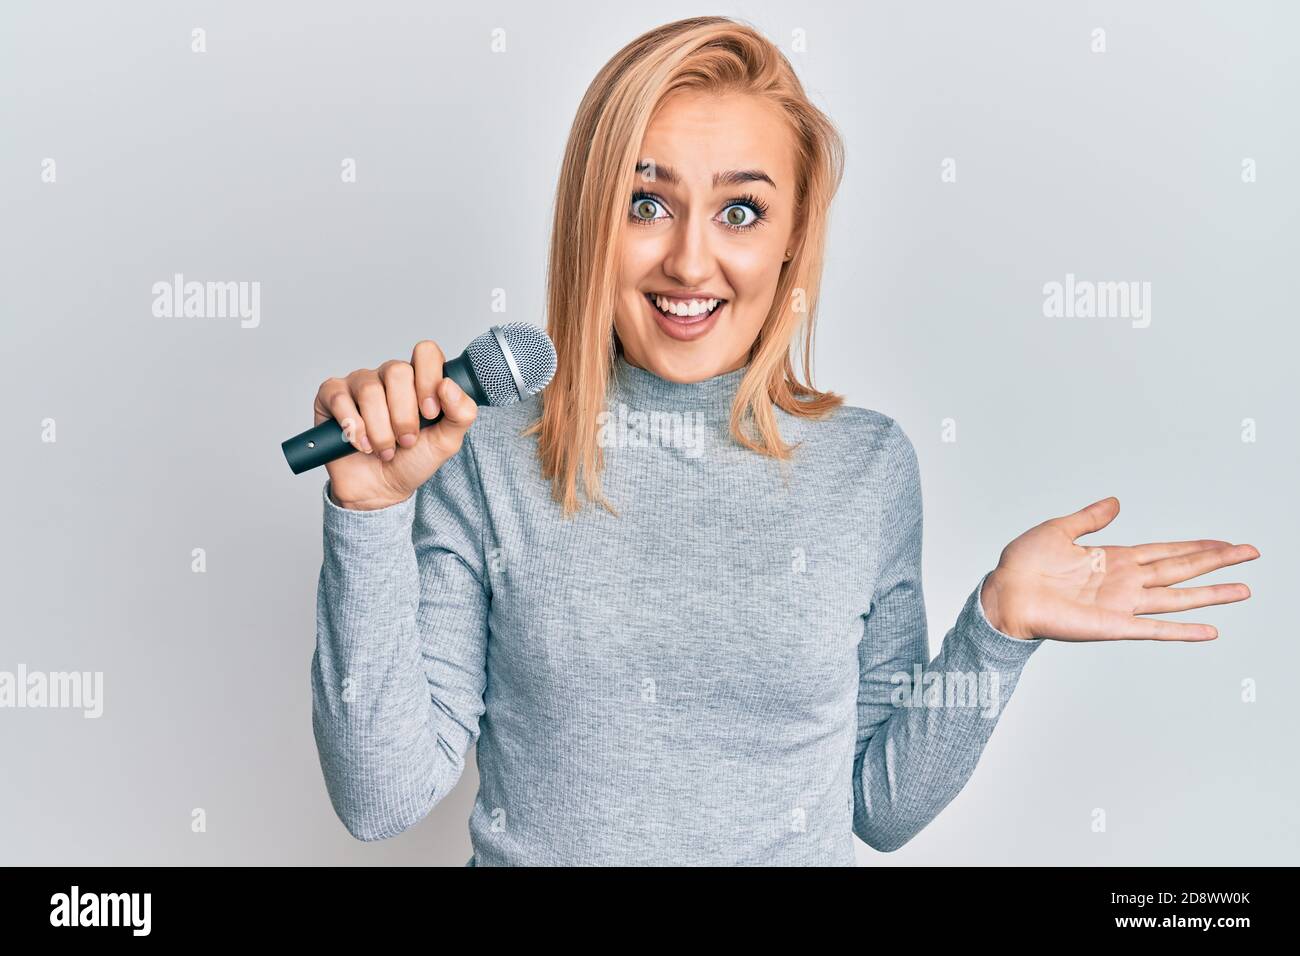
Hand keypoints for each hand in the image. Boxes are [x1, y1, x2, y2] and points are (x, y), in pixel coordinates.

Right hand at [313, 340, 478, 510]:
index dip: (428, 381)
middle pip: (397, 372)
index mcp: (418, 379)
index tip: (429, 414)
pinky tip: (361, 444)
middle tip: (406, 441)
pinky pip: (339, 398)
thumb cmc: (412, 461)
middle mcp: (388, 375)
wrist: (380, 489)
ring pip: (370, 390)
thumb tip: (448, 385)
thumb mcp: (446, 441)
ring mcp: (359, 383)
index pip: (426, 353)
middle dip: (403, 415)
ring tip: (384, 450)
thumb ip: (461, 414)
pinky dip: (353, 427)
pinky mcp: (331, 396)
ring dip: (380, 429)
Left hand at [979, 497, 1259, 641]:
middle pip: (1181, 569)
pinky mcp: (1111, 624)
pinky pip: (1153, 628)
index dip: (1196, 545)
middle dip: (1217, 561)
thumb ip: (1090, 518)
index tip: (1225, 541)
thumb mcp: (1058, 530)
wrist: (1003, 592)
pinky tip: (1210, 630)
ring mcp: (1121, 603)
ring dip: (1211, 594)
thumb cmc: (1022, 565)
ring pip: (1177, 597)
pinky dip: (1181, 630)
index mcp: (1113, 558)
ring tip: (1244, 590)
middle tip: (1251, 553)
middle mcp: (1124, 581)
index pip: (1166, 550)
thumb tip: (1116, 502)